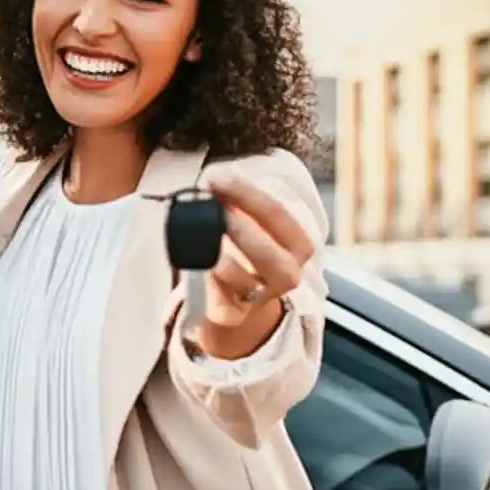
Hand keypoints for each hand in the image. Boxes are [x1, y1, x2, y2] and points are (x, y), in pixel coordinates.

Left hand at [200, 169, 313, 336]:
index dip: (245, 192)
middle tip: (204, 202)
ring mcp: (261, 297)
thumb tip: (212, 181)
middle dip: (229, 222)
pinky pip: (211, 290)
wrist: (238, 300)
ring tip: (194, 228)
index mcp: (298, 246)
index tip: (216, 176)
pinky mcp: (233, 313)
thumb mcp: (252, 225)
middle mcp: (288, 274)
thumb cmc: (246, 252)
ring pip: (234, 272)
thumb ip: (238, 204)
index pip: (276, 213)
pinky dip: (199, 269)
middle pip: (261, 247)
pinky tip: (190, 254)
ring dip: (210, 247)